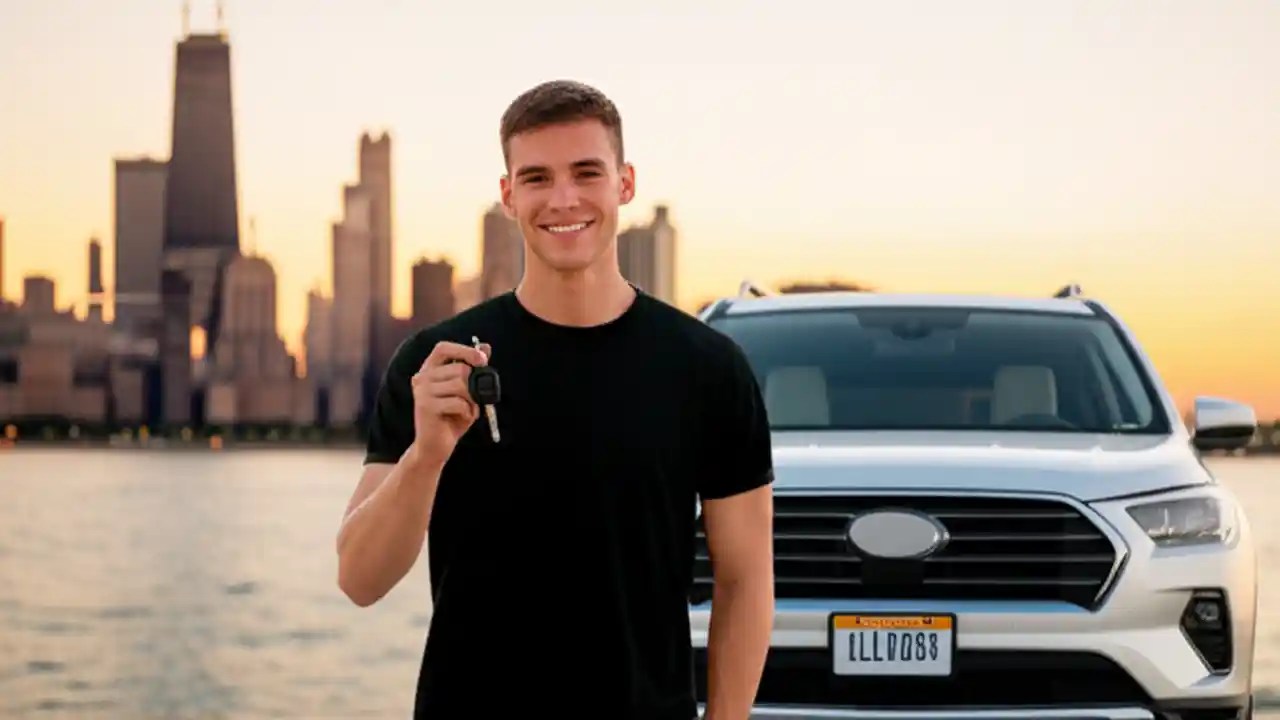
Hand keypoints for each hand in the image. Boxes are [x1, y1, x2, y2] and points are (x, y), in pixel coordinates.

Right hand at [410, 340, 491, 464]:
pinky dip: (468, 412)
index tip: (482, 360)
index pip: (443, 348)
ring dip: (472, 401)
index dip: (464, 350)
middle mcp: (422, 378)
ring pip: (461, 385)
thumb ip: (473, 369)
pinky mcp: (426, 407)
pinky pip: (459, 403)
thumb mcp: (466, 392)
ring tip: (468, 411)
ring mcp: (422, 392)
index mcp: (429, 370)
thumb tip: (486, 347)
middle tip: (474, 401)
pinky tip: (462, 418)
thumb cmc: (452, 418)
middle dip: (475, 386)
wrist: (435, 447)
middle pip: (460, 369)